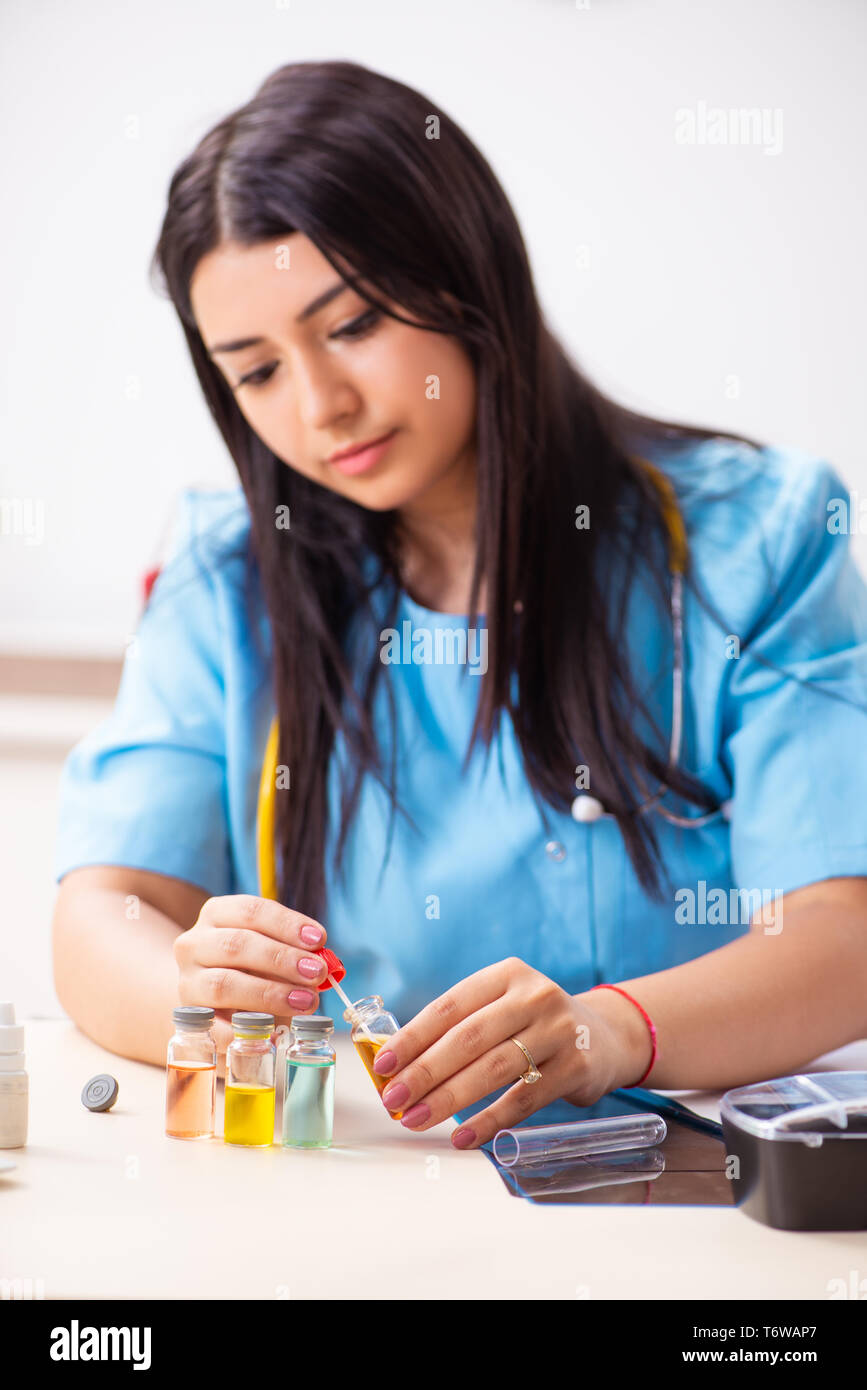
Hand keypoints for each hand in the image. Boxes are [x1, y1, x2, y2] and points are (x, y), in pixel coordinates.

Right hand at [174, 895, 328, 1074]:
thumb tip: (321, 963)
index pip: (251, 910)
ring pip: (224, 984)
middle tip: (316, 972)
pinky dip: (244, 1030)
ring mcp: (187, 981)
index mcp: (217, 914)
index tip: (319, 940)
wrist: (210, 996)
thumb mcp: (269, 948)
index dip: (287, 924)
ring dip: (269, 993)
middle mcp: (194, 944)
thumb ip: (293, 951)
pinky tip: (271, 1035)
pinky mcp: (188, 1018)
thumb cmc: (250, 965)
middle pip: (237, 945)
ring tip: (305, 1001)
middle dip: (282, 959)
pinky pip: (213, 1026)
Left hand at [371, 957, 652, 1148]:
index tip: (383, 1064)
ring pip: (493, 1068)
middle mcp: (534, 996)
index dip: (414, 1036)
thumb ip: (459, 1028)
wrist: (605, 1037)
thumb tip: (398, 1066)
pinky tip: (462, 1136)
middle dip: (425, 1071)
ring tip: (416, 1118)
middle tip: (393, 1098)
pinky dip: (489, 1120)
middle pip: (469, 1037)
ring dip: (449, 1098)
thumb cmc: (534, 1025)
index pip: (450, 1005)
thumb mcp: (503, 1008)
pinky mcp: (576, 1066)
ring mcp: (558, 1030)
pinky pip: (524, 1099)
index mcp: (506, 975)